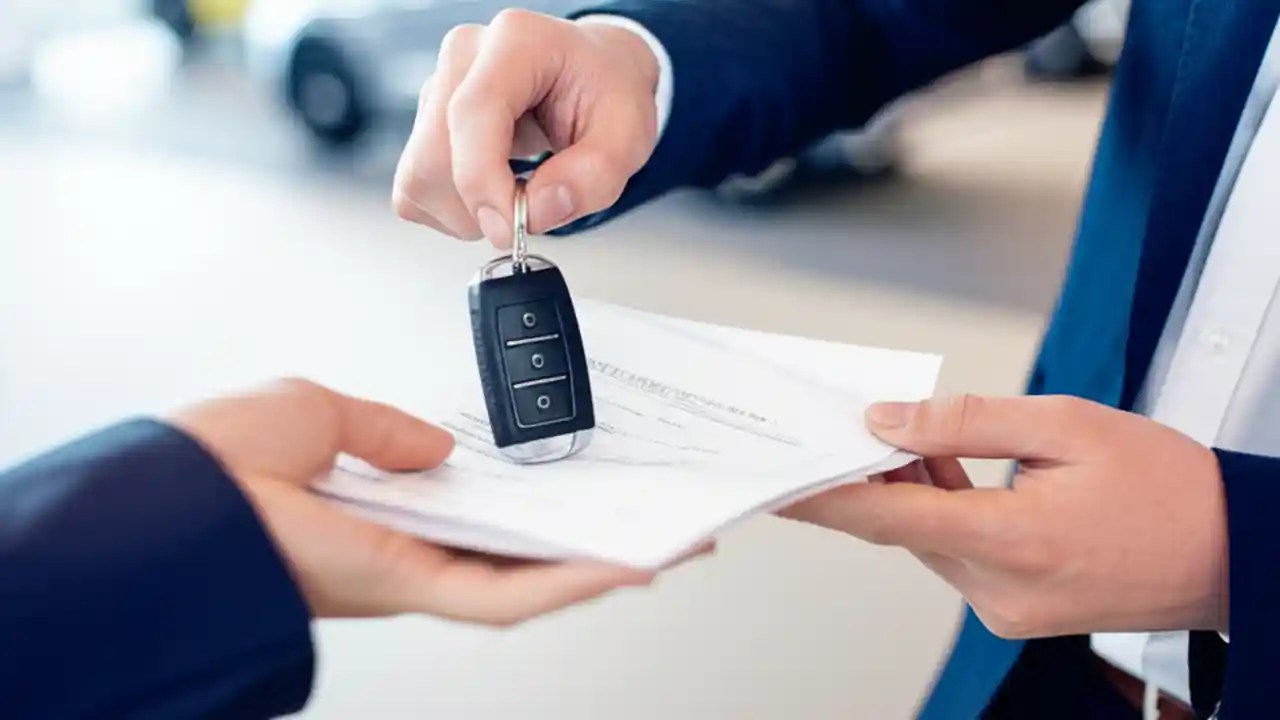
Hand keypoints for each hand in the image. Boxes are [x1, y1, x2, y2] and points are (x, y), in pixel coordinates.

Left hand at [170, 378, 653, 623]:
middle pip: (523, 553)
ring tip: (674, 545)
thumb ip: (386, 430)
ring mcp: (417, 580)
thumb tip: (437, 445)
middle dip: (595, 535)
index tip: (590, 478)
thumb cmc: (219, 456)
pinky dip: (574, 584)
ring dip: (607, 563)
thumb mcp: (319, 412)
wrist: (172, 497)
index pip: (481, 512)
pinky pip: (510, 598)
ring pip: (533, 582)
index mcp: (382, 509)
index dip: (540, 499)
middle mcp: (407, 551)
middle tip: (659, 517)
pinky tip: (632, 566)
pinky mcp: (417, 595)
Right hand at [392, 11, 660, 246]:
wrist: (591, 78)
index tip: (510, 227)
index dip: (482, 179)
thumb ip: (594, 176)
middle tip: (532, 209)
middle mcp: (465, 56)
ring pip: (420, 176)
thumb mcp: (629, 136)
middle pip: (436, 152)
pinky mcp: (422, 124)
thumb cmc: (605, 94)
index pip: (473, 112)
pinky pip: (415, 188)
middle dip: (481, 204)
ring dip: (468, 211)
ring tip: (517, 191)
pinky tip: (492, 189)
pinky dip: (453, 210)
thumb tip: (535, 212)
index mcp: (518, 42)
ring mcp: (437, 87)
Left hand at [781, 395, 1228, 637]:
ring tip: (908, 440)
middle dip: (869, 478)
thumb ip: (964, 423)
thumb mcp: (1065, 425)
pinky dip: (943, 514)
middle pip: (903, 528)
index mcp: (1013, 543)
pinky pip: (957, 554)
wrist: (1234, 552)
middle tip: (843, 426)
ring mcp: (1006, 608)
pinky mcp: (1015, 610)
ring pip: (927, 540)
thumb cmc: (1166, 488)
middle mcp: (999, 590)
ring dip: (910, 494)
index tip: (777, 481)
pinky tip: (943, 473)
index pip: (887, 520)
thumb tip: (886, 421)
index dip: (823, 497)